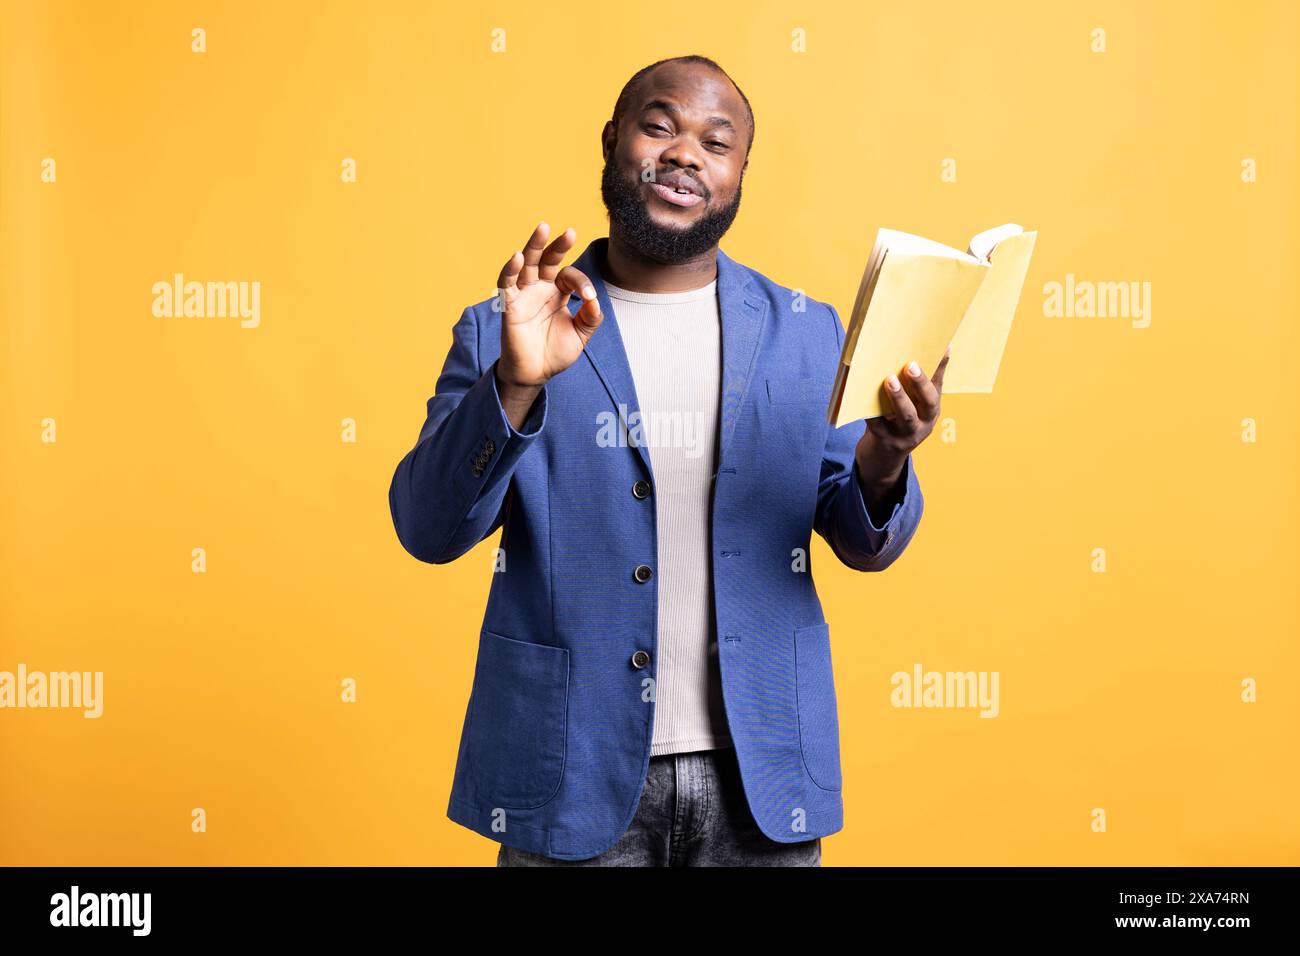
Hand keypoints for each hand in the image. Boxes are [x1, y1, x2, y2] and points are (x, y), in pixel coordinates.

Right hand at [495, 221, 602, 390]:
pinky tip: (518, 257)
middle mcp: (540, 289)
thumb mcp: (581, 335)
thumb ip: (591, 318)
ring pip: (526, 264)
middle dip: (557, 245)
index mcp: (558, 293)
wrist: (536, 374)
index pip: (569, 276)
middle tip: (570, 232)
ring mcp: (524, 295)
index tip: (589, 298)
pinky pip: (507, 283)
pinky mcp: (510, 305)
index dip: (581, 283)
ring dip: (533, 246)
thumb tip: (595, 300)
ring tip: (543, 228)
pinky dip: (510, 269)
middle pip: (546, 259)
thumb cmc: (555, 353)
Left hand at [855, 344, 950, 490]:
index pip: (939, 387)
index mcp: (931, 410)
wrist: (884, 457)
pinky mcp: (884, 440)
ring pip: (905, 416)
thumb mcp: (917, 406)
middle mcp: (923, 423)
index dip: (941, 368)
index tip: (943, 347)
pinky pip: (877, 424)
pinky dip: (871, 412)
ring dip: (898, 397)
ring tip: (889, 380)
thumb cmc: (900, 421)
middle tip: (910, 365)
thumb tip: (942, 347)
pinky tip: (862, 397)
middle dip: (920, 383)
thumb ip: (925, 381)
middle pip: (927, 403)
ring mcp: (905, 434)